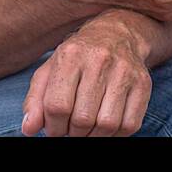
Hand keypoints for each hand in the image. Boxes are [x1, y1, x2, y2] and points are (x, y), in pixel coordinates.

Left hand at [21, 18, 150, 136]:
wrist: (116, 34)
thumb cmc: (77, 57)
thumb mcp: (50, 70)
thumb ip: (35, 100)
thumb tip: (28, 128)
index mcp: (70, 55)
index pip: (57, 105)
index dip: (52, 127)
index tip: (53, 129)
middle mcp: (98, 60)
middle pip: (82, 118)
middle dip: (72, 133)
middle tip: (70, 130)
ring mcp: (124, 72)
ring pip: (107, 124)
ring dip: (93, 136)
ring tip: (85, 130)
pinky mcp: (143, 84)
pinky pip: (129, 125)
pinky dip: (114, 134)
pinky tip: (104, 126)